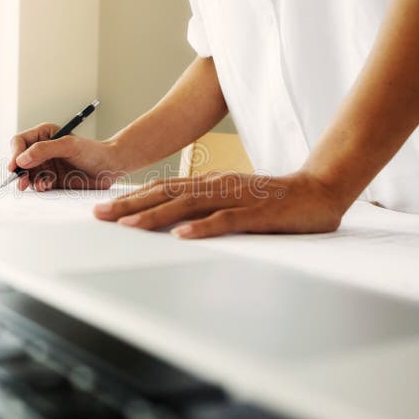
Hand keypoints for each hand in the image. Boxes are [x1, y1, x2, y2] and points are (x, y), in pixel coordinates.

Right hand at [9, 123, 124, 190]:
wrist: (111, 167)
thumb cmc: (93, 151)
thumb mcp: (69, 146)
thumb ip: (44, 150)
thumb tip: (21, 159)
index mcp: (44, 134)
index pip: (19, 142)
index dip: (14, 154)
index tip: (15, 167)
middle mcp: (42, 149)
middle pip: (19, 160)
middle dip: (19, 172)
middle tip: (22, 183)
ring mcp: (46, 165)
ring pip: (27, 174)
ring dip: (30, 181)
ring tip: (42, 185)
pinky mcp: (52, 179)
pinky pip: (38, 184)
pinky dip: (40, 186)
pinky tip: (48, 185)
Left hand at [93, 172, 346, 237]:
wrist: (318, 191)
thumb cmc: (274, 201)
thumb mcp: (233, 200)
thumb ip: (206, 206)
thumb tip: (174, 221)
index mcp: (210, 183)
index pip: (163, 188)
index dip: (132, 198)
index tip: (104, 209)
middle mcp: (217, 185)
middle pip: (166, 193)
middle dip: (130, 206)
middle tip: (99, 216)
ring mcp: (236, 197)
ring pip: (188, 204)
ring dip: (156, 215)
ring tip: (128, 226)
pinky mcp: (256, 212)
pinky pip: (225, 219)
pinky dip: (202, 227)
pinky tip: (182, 235)